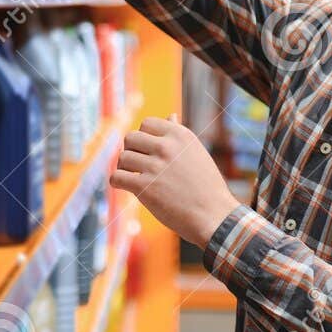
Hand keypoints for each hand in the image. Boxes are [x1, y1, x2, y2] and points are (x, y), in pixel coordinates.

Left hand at [109, 115, 238, 248]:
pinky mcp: (144, 187)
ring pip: (122, 158)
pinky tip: (127, 187)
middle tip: (139, 165)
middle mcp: (166, 147)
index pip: (147, 123)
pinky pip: (117, 177)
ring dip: (124, 168)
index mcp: (179, 134)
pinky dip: (117, 183)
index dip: (144, 138)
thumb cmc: (206, 186)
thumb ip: (179, 135)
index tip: (148, 152)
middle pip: (130, 138)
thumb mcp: (196, 153)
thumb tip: (170, 116)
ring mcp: (154, 166)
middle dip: (131, 151)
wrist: (214, 215)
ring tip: (135, 177)